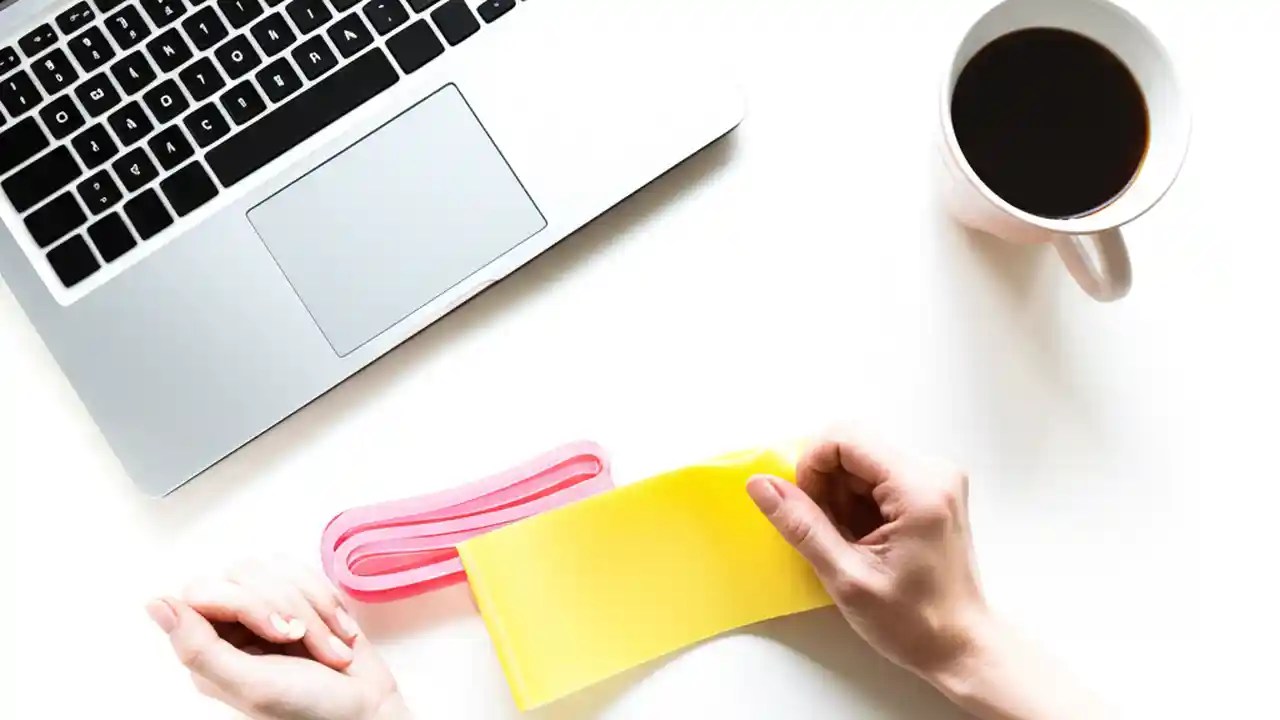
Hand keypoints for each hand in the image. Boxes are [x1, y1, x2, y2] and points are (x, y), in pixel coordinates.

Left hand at [146, 560, 410, 719]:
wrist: (369, 710)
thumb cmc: (310, 711)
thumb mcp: (251, 685)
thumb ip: (199, 648)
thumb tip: (155, 603)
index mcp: (207, 649)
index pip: (206, 590)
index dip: (248, 603)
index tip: (281, 634)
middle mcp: (231, 626)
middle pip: (244, 574)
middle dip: (288, 606)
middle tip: (306, 641)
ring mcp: (266, 610)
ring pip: (277, 570)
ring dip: (314, 608)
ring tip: (328, 646)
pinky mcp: (299, 599)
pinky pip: (304, 572)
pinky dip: (328, 601)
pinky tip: (338, 632)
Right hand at [748, 429, 985, 677]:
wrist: (961, 645)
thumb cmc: (912, 622)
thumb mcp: (846, 577)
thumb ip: (801, 525)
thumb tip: (759, 484)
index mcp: (919, 486)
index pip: (845, 437)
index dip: (811, 466)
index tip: (807, 510)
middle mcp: (933, 469)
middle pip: (853, 445)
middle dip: (825, 482)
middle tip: (827, 531)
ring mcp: (936, 477)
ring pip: (862, 458)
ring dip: (839, 493)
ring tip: (846, 540)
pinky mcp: (932, 488)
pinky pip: (877, 473)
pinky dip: (857, 500)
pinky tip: (862, 536)